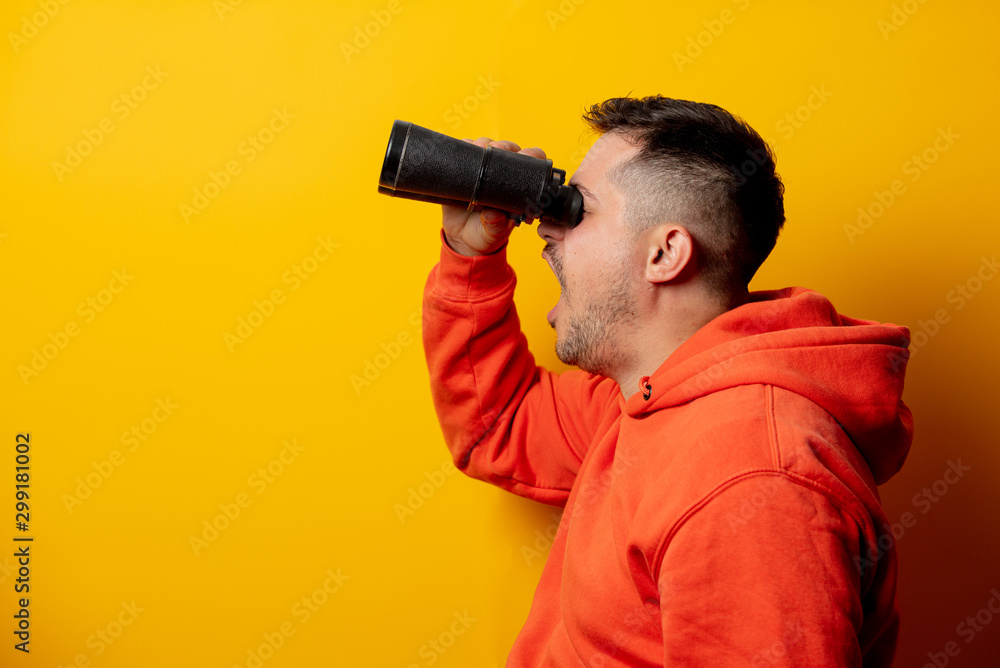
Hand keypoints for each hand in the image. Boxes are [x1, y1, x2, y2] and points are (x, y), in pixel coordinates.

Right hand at [441, 138, 546, 256]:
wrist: (461, 237)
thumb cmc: (485, 234)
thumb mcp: (492, 234)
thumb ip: (496, 227)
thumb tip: (494, 216)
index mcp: (519, 187)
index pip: (531, 164)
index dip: (531, 156)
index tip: (524, 155)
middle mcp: (503, 175)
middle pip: (508, 150)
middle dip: (504, 146)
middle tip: (496, 149)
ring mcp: (484, 170)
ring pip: (487, 145)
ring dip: (484, 143)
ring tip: (479, 148)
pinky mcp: (465, 169)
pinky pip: (466, 151)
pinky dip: (465, 146)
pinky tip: (465, 148)